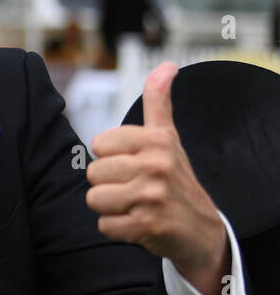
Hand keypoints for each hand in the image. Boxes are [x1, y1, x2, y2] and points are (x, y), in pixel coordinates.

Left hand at [86, 62, 227, 294]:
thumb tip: (167, 66)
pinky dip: (117, 229)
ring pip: (94, 199)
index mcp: (157, 140)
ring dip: (110, 207)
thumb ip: (159, 101)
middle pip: (93, 173)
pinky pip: (104, 225)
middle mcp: (157, 165)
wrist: (201, 229)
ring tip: (135, 205)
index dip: (110, 158)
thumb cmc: (175, 179)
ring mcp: (153, 196)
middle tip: (135, 189)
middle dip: (109, 184)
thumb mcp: (168, 138)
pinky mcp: (148, 225)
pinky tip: (138, 224)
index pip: (98, 144)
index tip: (134, 165)